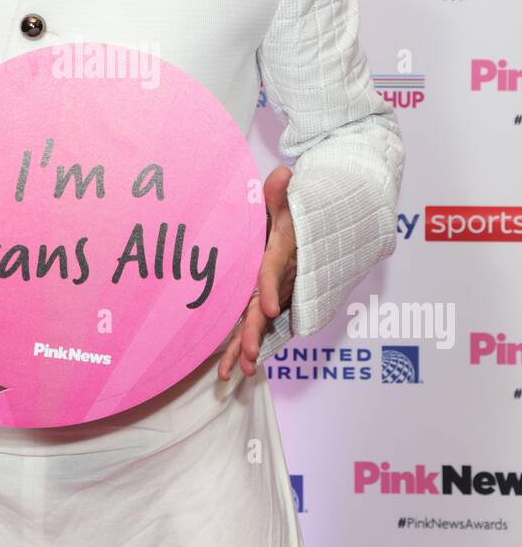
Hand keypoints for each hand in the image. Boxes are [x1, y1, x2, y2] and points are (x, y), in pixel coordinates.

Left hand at [218, 165, 296, 380]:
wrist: (314, 234)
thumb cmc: (295, 216)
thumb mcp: (288, 202)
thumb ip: (278, 191)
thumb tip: (282, 173)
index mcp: (279, 256)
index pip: (273, 272)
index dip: (271, 288)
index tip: (270, 307)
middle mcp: (277, 281)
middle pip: (265, 309)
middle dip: (257, 334)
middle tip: (249, 357)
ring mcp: (272, 294)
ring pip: (257, 325)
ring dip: (248, 349)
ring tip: (238, 374)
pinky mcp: (264, 302)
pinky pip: (252, 326)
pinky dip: (243, 347)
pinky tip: (232, 370)